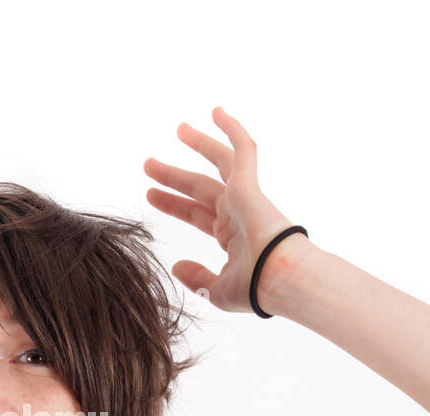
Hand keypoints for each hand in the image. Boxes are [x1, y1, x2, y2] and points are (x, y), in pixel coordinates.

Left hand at [144, 106, 311, 314]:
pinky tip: (216, 112)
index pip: (196, 213)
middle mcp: (237, 213)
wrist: (280, 278)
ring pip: (219, 162)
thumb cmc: (255, 288)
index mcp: (230, 236)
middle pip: (199, 187)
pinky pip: (243, 149)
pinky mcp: (249, 185)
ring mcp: (244, 197)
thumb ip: (196, 278)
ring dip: (199, 144)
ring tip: (178, 128)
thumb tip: (176, 266)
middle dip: (173, 176)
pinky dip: (232, 130)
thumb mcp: (217, 289)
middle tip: (148, 164)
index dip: (173, 203)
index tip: (150, 194)